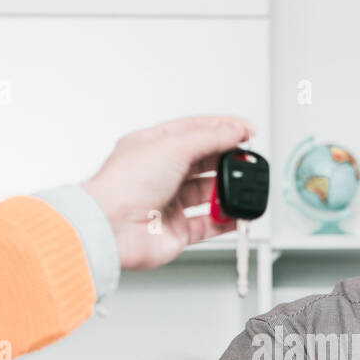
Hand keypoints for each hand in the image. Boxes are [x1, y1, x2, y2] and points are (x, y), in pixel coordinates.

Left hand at [83, 115, 255, 270]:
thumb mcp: (173, 146)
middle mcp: (160, 173)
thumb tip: (236, 130)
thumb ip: (210, 137)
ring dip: (228, 191)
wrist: (112, 229)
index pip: (195, 131)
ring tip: (241, 187)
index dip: (223, 129)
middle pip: (204, 162)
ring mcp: (169, 203)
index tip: (247, 131)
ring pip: (208, 194)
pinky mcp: (176, 230)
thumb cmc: (124, 184)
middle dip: (228, 160)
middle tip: (246, 161)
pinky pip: (209, 224)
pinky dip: (226, 220)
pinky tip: (237, 214)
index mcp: (153, 146)